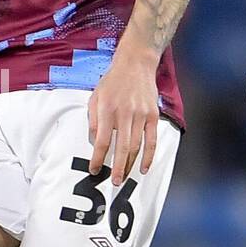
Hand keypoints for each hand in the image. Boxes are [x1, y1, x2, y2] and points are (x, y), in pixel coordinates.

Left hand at [87, 49, 159, 183]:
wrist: (136, 64)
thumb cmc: (112, 82)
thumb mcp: (95, 97)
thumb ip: (93, 121)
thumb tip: (96, 143)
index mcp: (107, 110)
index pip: (103, 140)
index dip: (97, 158)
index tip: (93, 170)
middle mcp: (125, 113)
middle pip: (122, 147)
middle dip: (117, 168)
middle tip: (113, 182)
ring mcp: (141, 115)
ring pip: (136, 146)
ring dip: (130, 165)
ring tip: (124, 178)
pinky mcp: (152, 115)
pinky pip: (152, 140)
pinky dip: (149, 156)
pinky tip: (144, 168)